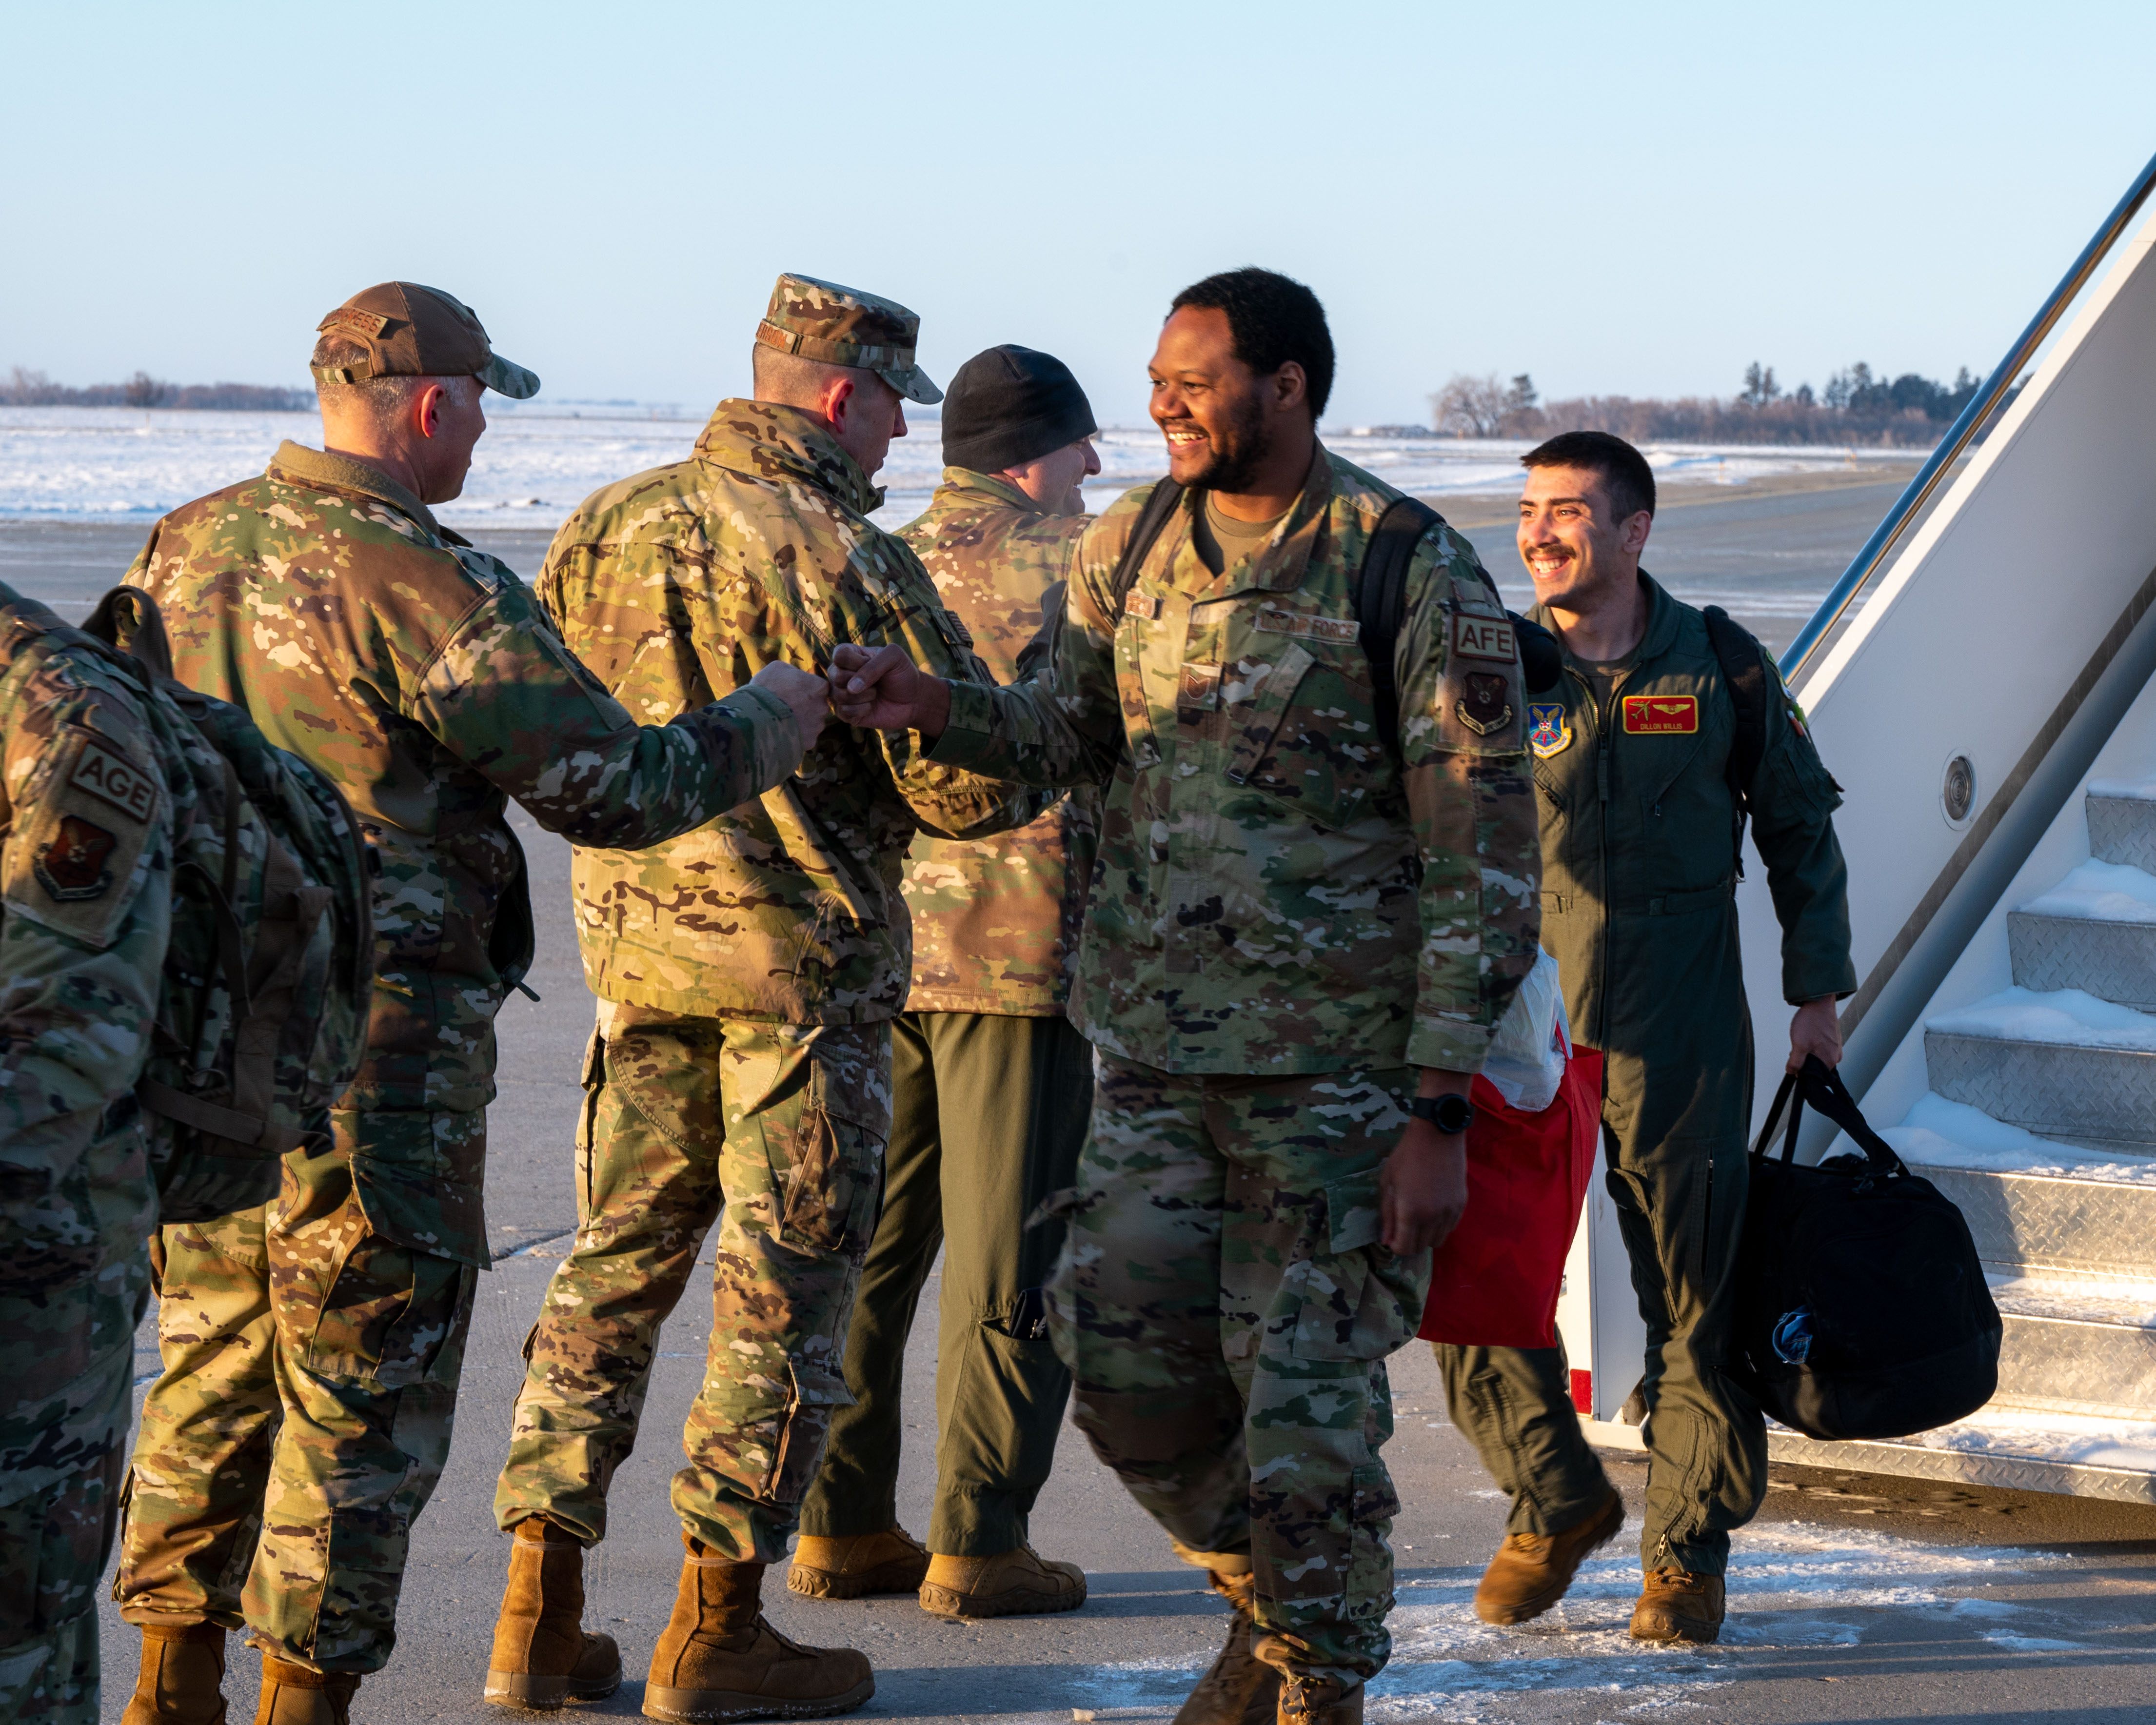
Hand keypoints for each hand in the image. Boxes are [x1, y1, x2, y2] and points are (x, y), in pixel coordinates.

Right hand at [748, 660, 830, 751]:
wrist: (756, 717)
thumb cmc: (766, 688)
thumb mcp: (777, 668)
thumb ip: (794, 672)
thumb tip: (798, 676)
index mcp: (819, 687)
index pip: (820, 688)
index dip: (806, 690)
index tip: (793, 692)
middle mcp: (823, 707)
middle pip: (818, 706)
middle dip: (806, 707)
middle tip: (787, 707)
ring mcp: (817, 726)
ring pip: (812, 723)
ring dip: (802, 722)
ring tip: (783, 721)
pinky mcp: (810, 742)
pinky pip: (805, 738)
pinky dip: (796, 736)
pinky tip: (783, 732)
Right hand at [828, 643, 949, 735]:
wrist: (913, 700)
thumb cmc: (902, 674)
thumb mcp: (894, 657)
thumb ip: (873, 665)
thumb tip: (851, 688)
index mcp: (849, 655)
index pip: (839, 655)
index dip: (856, 661)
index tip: (871, 663)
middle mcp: (841, 674)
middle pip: (836, 676)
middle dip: (862, 681)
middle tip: (877, 682)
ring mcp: (842, 694)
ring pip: (838, 695)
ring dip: (864, 696)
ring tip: (876, 694)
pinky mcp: (846, 713)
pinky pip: (843, 712)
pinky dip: (861, 710)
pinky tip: (871, 707)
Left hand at [1380, 1118, 1467, 1253]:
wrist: (1437, 1136)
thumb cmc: (1406, 1156)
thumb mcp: (1388, 1183)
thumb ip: (1387, 1214)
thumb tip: (1385, 1240)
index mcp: (1411, 1212)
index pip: (1405, 1248)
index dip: (1396, 1246)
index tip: (1392, 1237)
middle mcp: (1432, 1218)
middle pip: (1421, 1247)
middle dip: (1409, 1242)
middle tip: (1403, 1227)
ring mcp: (1450, 1212)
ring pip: (1438, 1241)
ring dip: (1425, 1236)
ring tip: (1418, 1220)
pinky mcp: (1461, 1205)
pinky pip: (1450, 1228)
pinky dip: (1440, 1227)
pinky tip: (1432, 1212)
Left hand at [1788, 996, 1842, 1070]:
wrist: (1818, 1001)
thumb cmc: (1812, 1021)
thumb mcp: (1799, 1044)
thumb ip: (1796, 1062)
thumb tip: (1792, 1072)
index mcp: (1830, 1060)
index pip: (1815, 1076)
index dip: (1803, 1070)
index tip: (1796, 1062)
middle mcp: (1836, 1055)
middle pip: (1816, 1066)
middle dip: (1805, 1060)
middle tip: (1798, 1047)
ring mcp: (1835, 1046)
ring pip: (1817, 1056)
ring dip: (1807, 1051)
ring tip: (1803, 1038)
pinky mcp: (1832, 1039)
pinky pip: (1820, 1047)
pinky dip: (1812, 1044)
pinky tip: (1807, 1035)